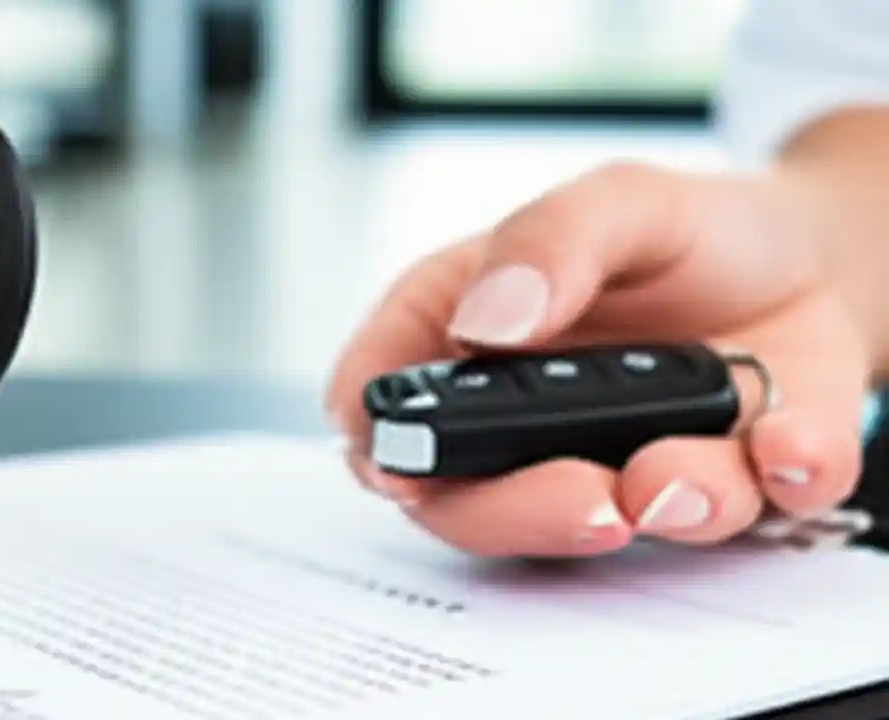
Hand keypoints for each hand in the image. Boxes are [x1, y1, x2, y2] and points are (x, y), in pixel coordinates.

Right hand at [326, 163, 868, 556]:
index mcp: (460, 337)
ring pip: (584, 530)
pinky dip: (763, 488)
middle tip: (588, 498)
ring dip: (642, 511)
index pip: (374, 405)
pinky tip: (784, 441)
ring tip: (690, 468)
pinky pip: (731, 519)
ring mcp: (608, 467)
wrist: (810, 258)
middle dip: (520, 514)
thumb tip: (487, 325)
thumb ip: (547, 244)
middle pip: (464, 502)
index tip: (405, 472)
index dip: (378, 447)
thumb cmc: (684, 231)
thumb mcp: (617, 199)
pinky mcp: (708, 493)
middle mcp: (519, 422)